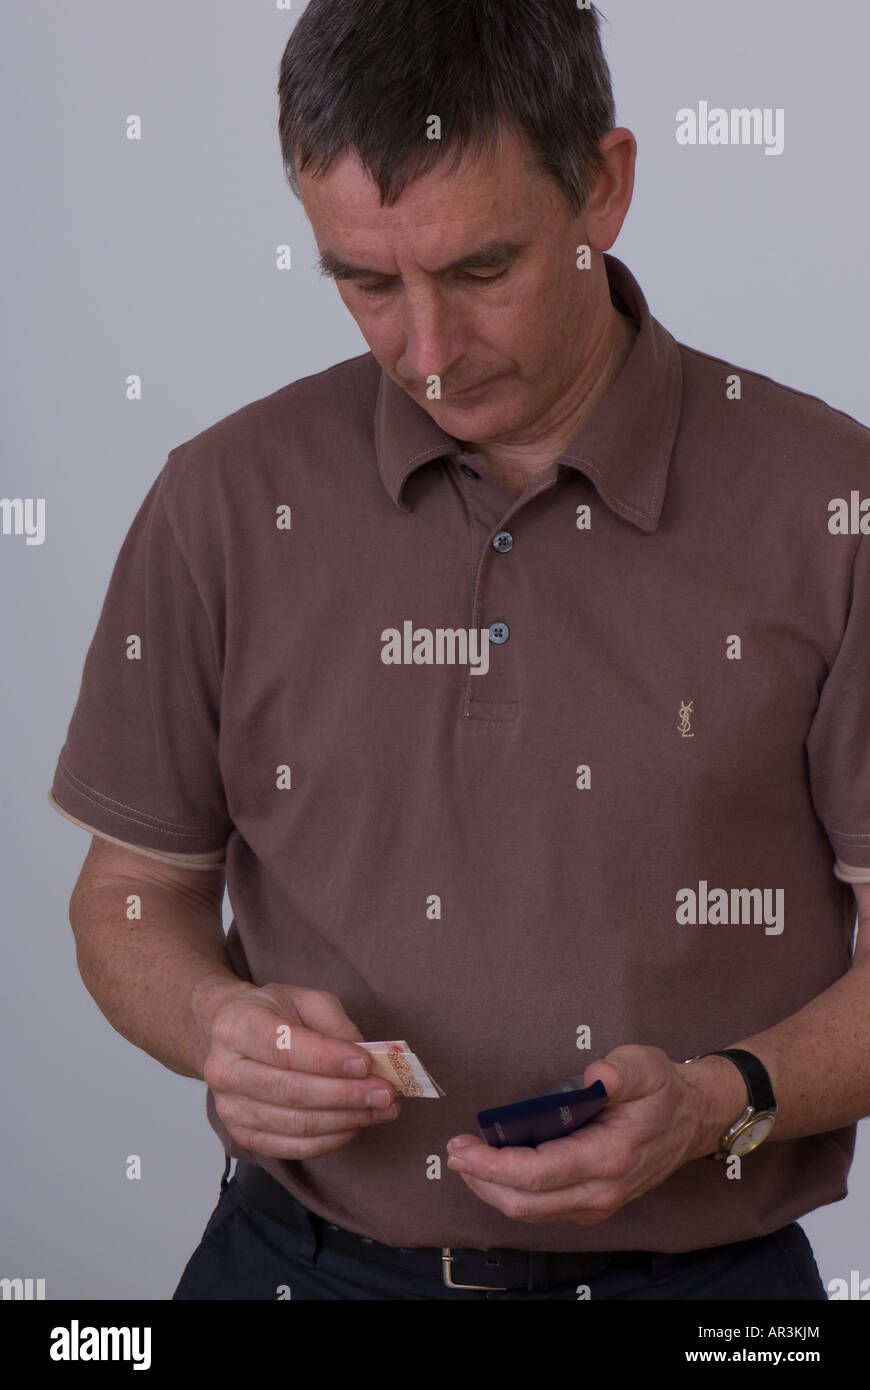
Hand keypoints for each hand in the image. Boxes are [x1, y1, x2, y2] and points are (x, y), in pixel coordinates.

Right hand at [200, 982, 399, 1158]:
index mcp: (238, 1026)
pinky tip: (356, 1125)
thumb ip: (335, 1024)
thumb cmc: (274, 1015)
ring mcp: (230, 1108)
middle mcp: (225, 1070)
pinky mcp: (243, 1136)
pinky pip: (293, 1148)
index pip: (286, 1048)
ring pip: (296, 1124)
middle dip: (346, 1094)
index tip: (367, 1063)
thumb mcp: (304, 1000)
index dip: (329, 1059)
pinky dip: (331, 1140)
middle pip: (292, 1091)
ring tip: (381, 1109)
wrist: (232, 1038)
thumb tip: (367, 1057)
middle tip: (386, 1092)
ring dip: (346, 1120)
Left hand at [445, 1045, 727, 1225]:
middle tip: (455, 1151)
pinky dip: (512, 1192)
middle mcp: (602, 1190)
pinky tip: (497, 1168)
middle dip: (482, 1180)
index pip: (539, 1174)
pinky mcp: (593, 1204)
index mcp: (610, 1157)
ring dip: (493, 1188)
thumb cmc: (664, 1091)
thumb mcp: (647, 1066)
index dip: (494, 1166)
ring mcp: (598, 1203)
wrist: (694, 1119)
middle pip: (525, 1203)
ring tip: (468, 1158)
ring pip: (531, 1212)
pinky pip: (544, 1208)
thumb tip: (596, 1075)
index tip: (463, 1148)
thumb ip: (622, 1070)